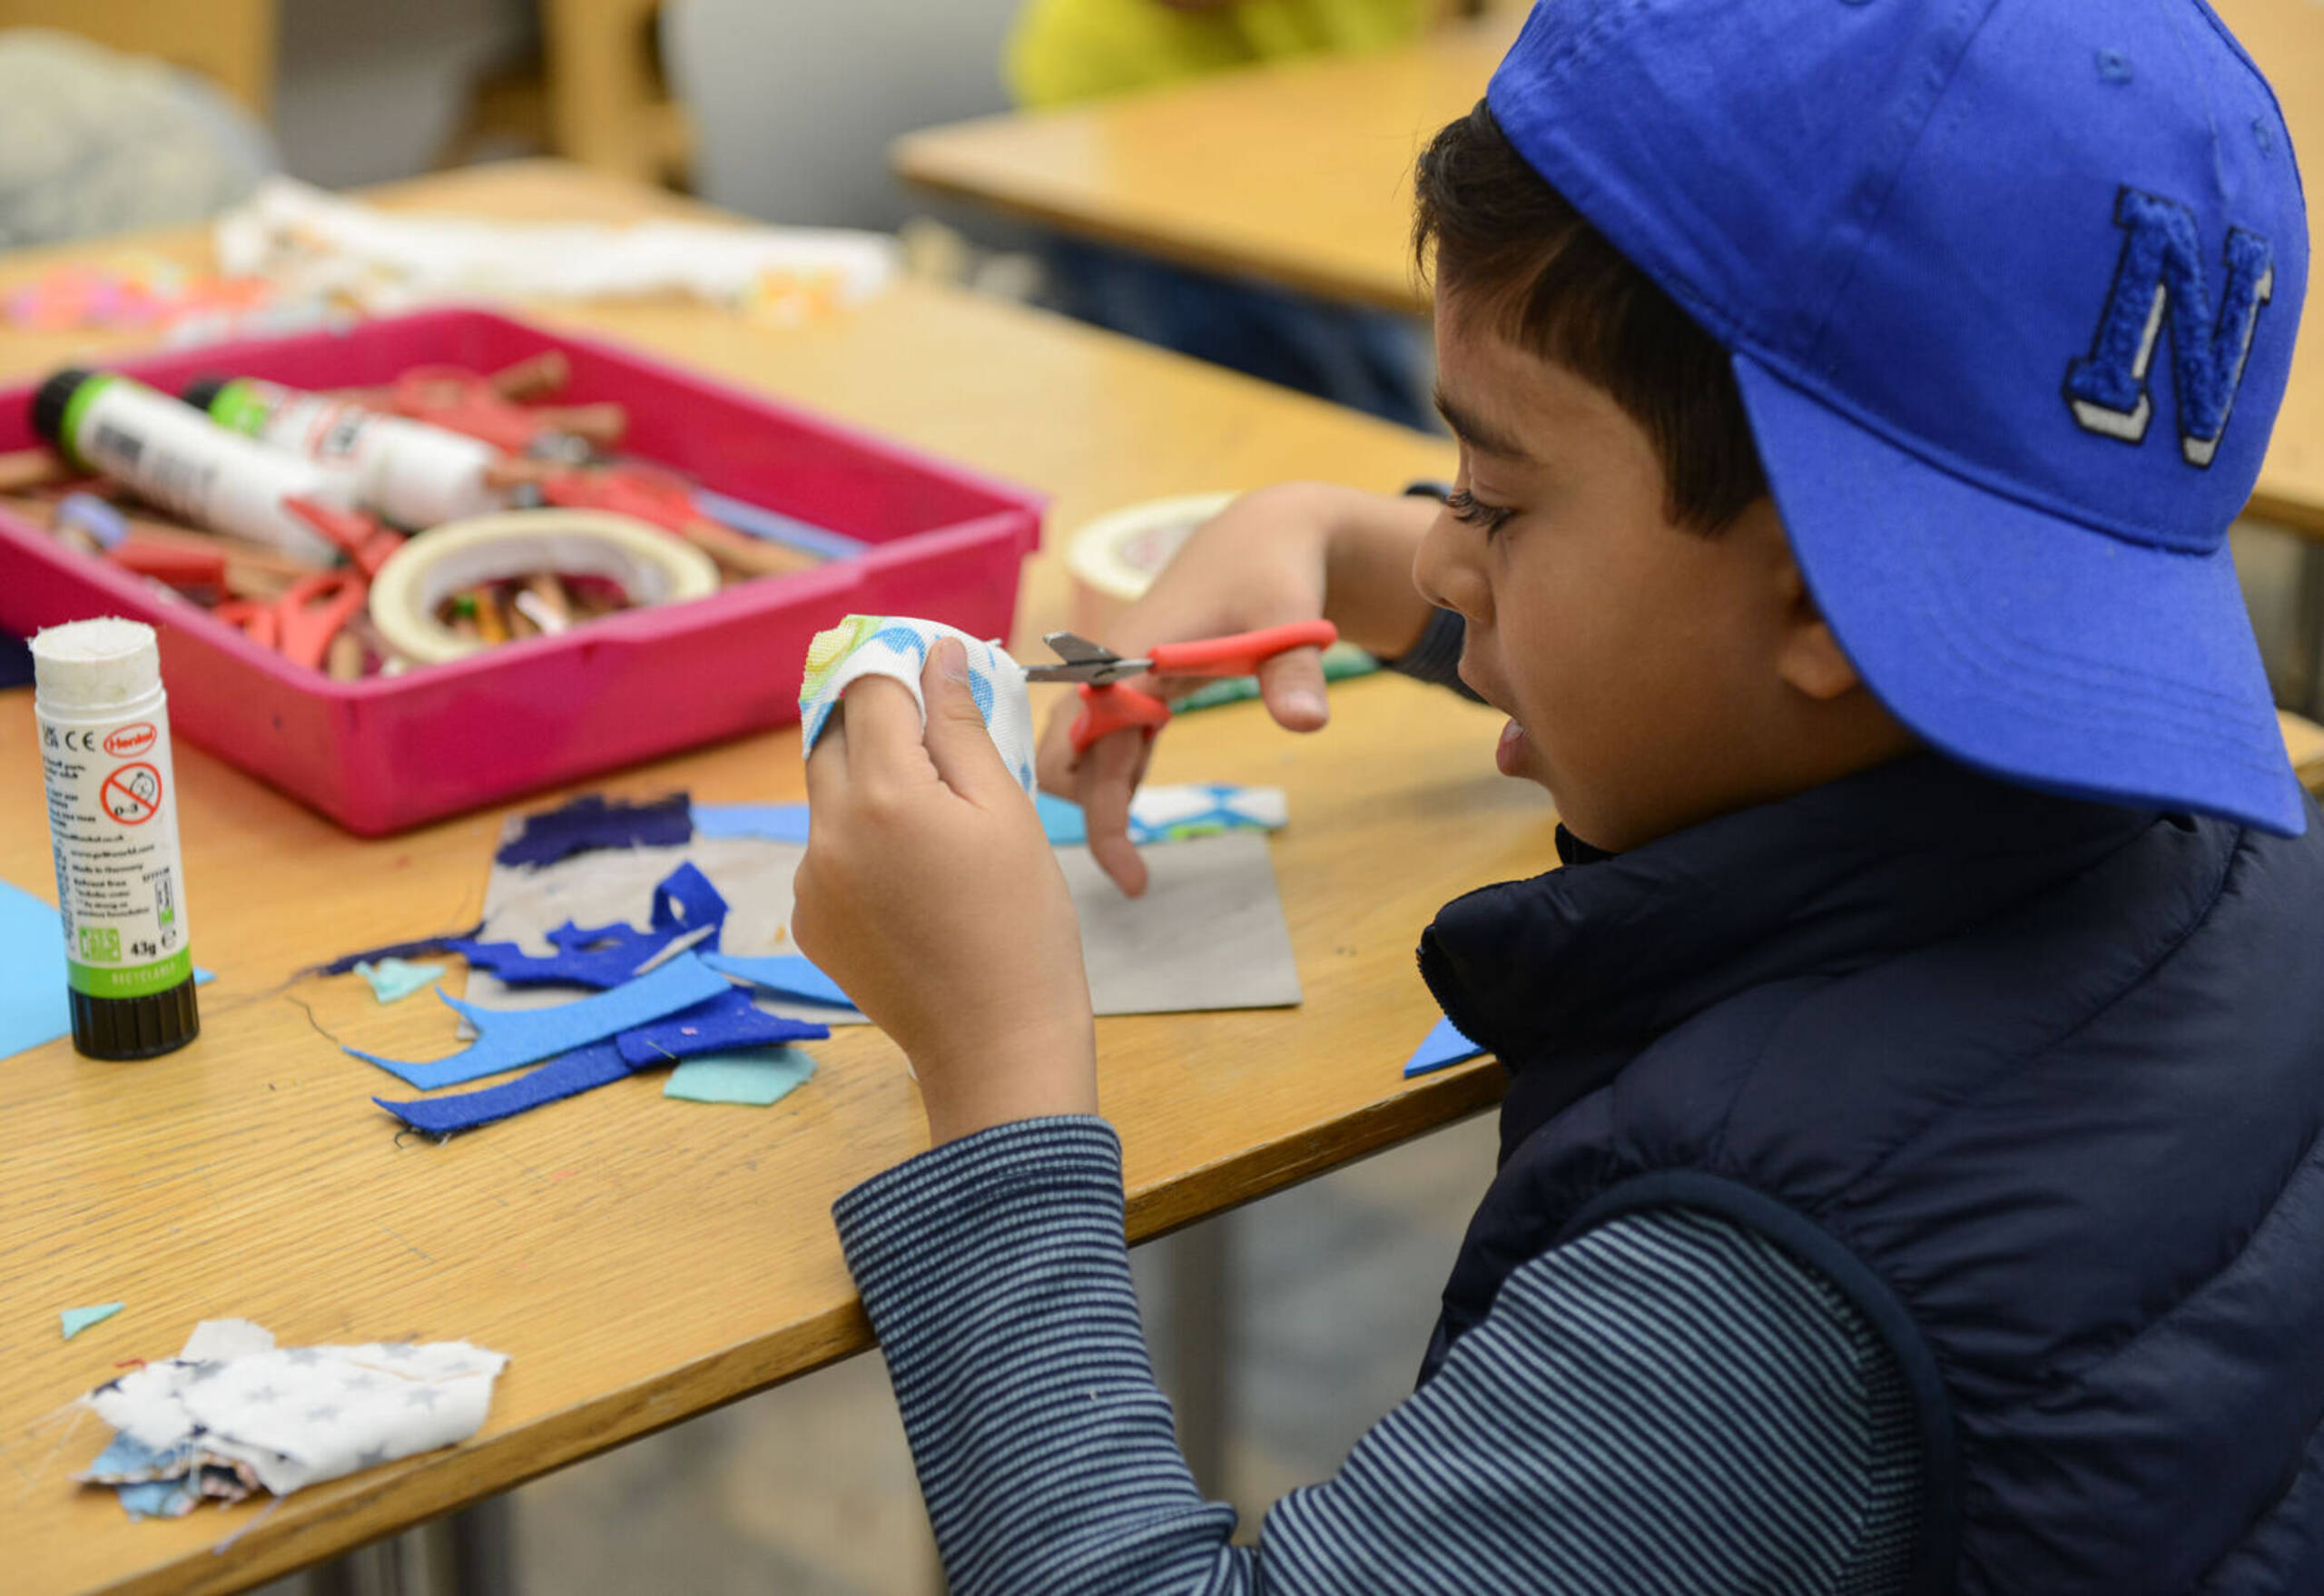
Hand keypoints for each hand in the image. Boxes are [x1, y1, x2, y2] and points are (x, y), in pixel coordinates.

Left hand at [795, 638, 1097, 1144]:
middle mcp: (828, 832)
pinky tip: (915, 876)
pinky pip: (827, 852)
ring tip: (937, 817)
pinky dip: (861, 841)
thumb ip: (962, 728)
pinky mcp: (809, 920)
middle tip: (932, 728)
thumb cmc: (1023, 927)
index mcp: (884, 795)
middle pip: (832, 737)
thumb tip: (937, 657)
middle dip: (876, 720)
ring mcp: (810, 881)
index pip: (870, 691)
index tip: (929, 660)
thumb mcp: (1007, 813)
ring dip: (869, 782)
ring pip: (828, 796)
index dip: (898, 665)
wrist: (996, 1045)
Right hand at [1036, 482, 1440, 895]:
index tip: (1131, 878)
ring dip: (1092, 802)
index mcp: (1127, 657)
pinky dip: (1109, 783)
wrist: (1263, 535)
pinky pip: (1104, 745)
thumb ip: (1293, 673)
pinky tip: (1133, 815)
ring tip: (1133, 865)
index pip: (1088, 750)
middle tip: (1131, 872)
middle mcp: (1107, 671)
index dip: (1101, 817)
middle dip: (1080, 812)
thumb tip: (1305, 725)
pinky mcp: (1135, 689)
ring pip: (1075, 755)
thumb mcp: (1288, 619)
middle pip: (1061, 758)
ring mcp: (1117, 681)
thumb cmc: (1272, 571)